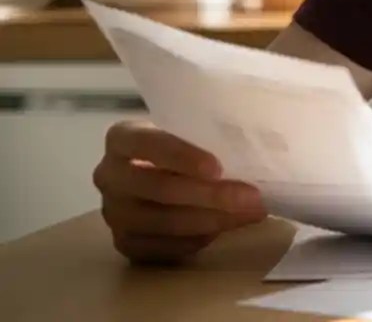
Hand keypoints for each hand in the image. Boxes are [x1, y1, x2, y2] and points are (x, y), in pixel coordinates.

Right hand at [93, 120, 266, 263]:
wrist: (165, 171)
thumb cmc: (187, 144)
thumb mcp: (194, 130)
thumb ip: (212, 136)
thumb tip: (257, 151)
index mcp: (122, 138)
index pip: (144, 143)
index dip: (180, 156)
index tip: (217, 168)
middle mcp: (109, 175)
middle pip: (157, 188)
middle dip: (210, 195)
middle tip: (252, 198)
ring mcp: (113, 212)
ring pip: (162, 222)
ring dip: (212, 220)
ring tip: (250, 213)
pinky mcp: (124, 243)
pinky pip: (162, 247)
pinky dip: (198, 239)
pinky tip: (225, 228)